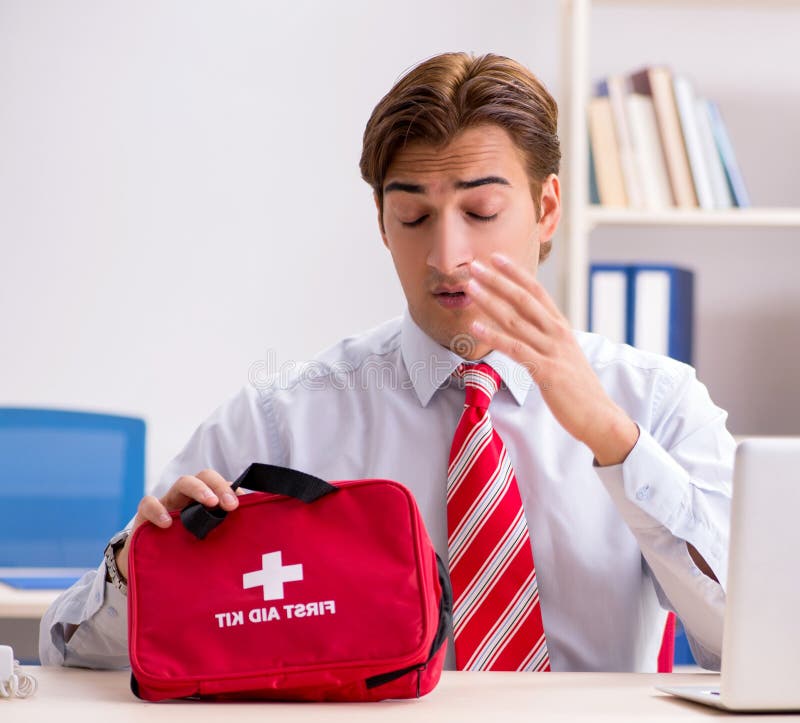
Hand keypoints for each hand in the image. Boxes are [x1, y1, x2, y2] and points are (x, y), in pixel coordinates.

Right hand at [115, 469, 239, 579]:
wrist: (151, 568)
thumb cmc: (187, 550)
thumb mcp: (209, 541)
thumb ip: (227, 530)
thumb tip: (252, 524)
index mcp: (206, 501)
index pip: (221, 484)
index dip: (231, 489)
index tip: (239, 504)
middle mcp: (189, 497)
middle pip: (205, 477)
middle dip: (219, 486)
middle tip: (230, 505)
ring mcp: (168, 503)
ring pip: (183, 483)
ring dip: (198, 489)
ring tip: (210, 503)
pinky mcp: (145, 516)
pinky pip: (149, 504)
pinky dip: (158, 510)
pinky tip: (167, 523)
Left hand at [466, 253, 638, 464]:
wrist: (598, 416)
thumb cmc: (577, 388)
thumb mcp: (564, 354)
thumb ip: (546, 337)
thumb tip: (528, 327)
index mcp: (561, 326)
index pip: (537, 291)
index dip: (516, 273)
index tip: (496, 257)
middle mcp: (557, 333)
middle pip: (523, 299)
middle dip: (497, 280)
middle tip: (475, 265)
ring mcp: (552, 350)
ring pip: (515, 320)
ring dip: (489, 301)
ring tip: (470, 287)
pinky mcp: (546, 370)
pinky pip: (515, 349)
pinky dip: (493, 336)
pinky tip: (475, 327)